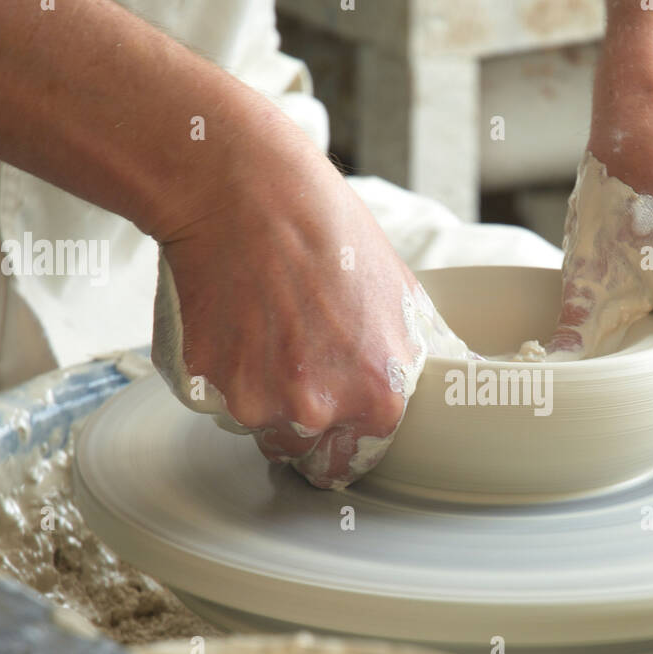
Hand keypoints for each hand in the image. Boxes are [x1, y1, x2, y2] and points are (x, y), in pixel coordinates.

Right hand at [151, 112, 468, 488]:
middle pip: (302, 449)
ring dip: (261, 394)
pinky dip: (224, 371)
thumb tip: (445, 380)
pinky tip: (237, 321)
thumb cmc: (328, 233)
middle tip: (295, 357)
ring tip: (267, 329)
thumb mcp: (404, 299)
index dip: (341, 435)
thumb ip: (413, 358)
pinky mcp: (208, 382)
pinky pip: (218, 397)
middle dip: (299, 416)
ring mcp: (258, 401)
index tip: (332, 412)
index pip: (354, 459)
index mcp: (378, 399)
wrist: (248, 193)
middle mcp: (319, 411)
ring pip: (258, 424)